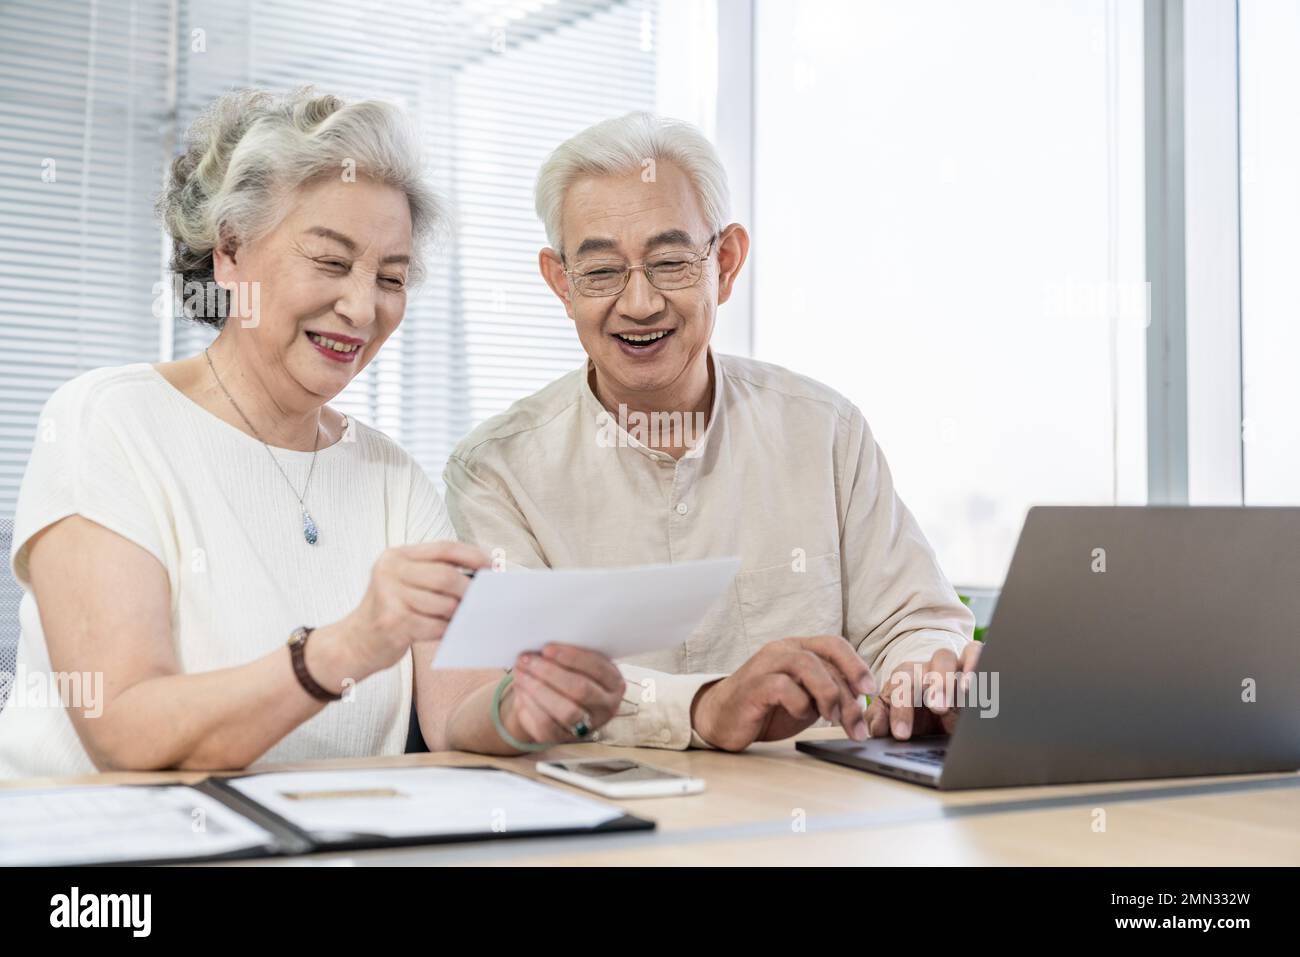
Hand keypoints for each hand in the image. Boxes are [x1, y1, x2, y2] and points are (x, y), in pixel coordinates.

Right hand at [339, 540, 489, 674]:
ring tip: (462, 618)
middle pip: (446, 576)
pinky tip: (448, 632)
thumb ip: (434, 573)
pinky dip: (447, 630)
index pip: (443, 548)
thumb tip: (481, 574)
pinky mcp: (392, 622)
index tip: (491, 566)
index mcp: (396, 556)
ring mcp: (389, 596)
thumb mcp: (404, 582)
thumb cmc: (391, 610)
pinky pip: (435, 626)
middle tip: (481, 600)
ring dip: (458, 614)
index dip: (472, 556)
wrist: (355, 641)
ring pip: (443, 603)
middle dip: (468, 590)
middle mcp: (390, 571)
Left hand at [503, 643, 624, 744]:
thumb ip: (568, 654)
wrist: (557, 701)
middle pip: (580, 690)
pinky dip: (531, 704)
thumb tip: (542, 646)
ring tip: (520, 672)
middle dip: (550, 673)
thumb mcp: (578, 662)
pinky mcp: (562, 738)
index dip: (571, 657)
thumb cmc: (570, 673)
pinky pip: (546, 725)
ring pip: (565, 711)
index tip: (547, 648)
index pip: (597, 668)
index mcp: (615, 683)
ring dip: (538, 688)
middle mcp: (606, 707)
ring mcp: (587, 726)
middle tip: (527, 659)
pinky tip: (522, 689)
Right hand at [690, 636, 876, 751]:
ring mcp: (766, 665)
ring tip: (832, 719)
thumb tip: (861, 701)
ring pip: (808, 666)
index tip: (871, 691)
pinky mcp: (754, 685)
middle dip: (848, 696)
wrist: (721, 719)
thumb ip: (827, 693)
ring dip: (829, 695)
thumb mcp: (805, 699)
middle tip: (857, 725)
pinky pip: (785, 688)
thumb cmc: (765, 709)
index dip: (856, 665)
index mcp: (797, 648)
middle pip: (826, 660)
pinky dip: (800, 705)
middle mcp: (782, 650)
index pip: (834, 644)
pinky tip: (801, 717)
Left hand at [866, 641, 981, 739]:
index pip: (897, 689)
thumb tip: (876, 728)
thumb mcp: (897, 719)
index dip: (900, 711)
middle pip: (922, 668)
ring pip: (945, 658)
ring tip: (961, 694)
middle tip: (937, 708)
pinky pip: (974, 652)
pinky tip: (976, 683)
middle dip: (928, 687)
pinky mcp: (971, 665)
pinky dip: (976, 661)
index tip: (901, 734)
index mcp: (902, 679)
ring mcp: (948, 666)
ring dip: (950, 677)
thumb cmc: (916, 713)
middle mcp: (923, 669)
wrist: (939, 706)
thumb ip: (881, 720)